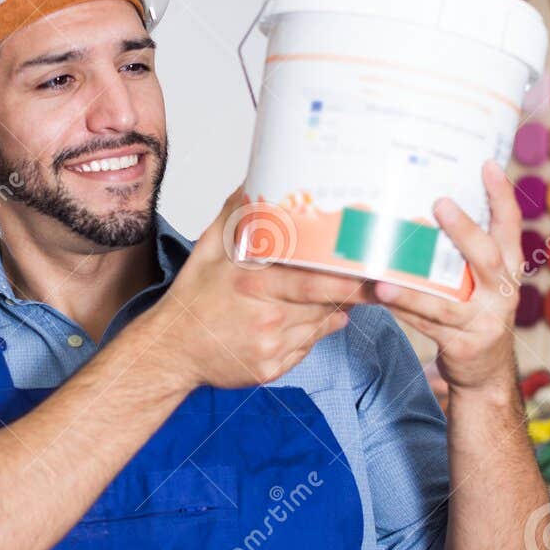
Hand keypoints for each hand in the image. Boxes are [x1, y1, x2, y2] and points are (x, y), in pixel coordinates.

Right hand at [142, 186, 378, 389]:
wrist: (171, 350)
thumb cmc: (192, 299)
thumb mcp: (207, 250)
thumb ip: (234, 216)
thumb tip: (255, 181)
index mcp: (252, 283)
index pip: (313, 278)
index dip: (347, 274)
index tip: (370, 264)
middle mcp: (265, 317)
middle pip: (324, 303)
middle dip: (355, 293)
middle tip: (379, 281)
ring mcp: (269, 347)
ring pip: (319, 325)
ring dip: (330, 310)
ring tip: (333, 295)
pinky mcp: (271, 369)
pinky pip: (305, 347)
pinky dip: (311, 333)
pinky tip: (299, 321)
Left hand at [374, 162, 521, 393]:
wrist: (486, 372)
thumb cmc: (474, 314)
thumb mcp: (481, 282)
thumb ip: (464, 254)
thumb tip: (423, 208)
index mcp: (508, 270)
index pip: (510, 227)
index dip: (501, 196)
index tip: (487, 165)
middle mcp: (502, 293)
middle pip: (487, 257)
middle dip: (463, 230)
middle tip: (439, 204)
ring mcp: (485, 321)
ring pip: (446, 303)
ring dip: (413, 292)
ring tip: (383, 280)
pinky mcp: (463, 345)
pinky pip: (427, 326)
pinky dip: (402, 312)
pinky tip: (379, 299)